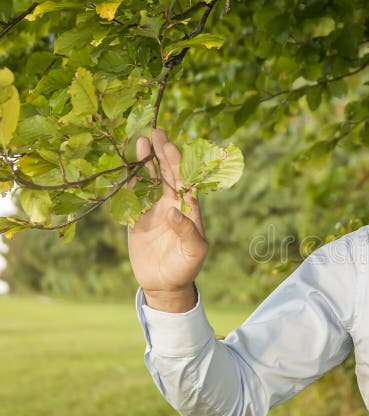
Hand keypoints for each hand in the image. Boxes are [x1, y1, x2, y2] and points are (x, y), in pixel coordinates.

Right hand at [128, 129, 207, 312]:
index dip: (180, 163)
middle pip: (169, 173)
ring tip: (142, 139)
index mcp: (190, 208)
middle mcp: (173, 203)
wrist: (164, 284)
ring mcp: (154, 208)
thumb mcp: (194, 251)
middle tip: (157, 131)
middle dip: (164, 153)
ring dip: (147, 161)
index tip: (172, 147)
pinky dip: (130, 180)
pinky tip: (127, 164)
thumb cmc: (186, 267)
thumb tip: (173, 210)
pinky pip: (133, 195)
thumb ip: (187, 230)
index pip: (187, 180)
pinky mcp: (137, 216)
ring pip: (151, 179)